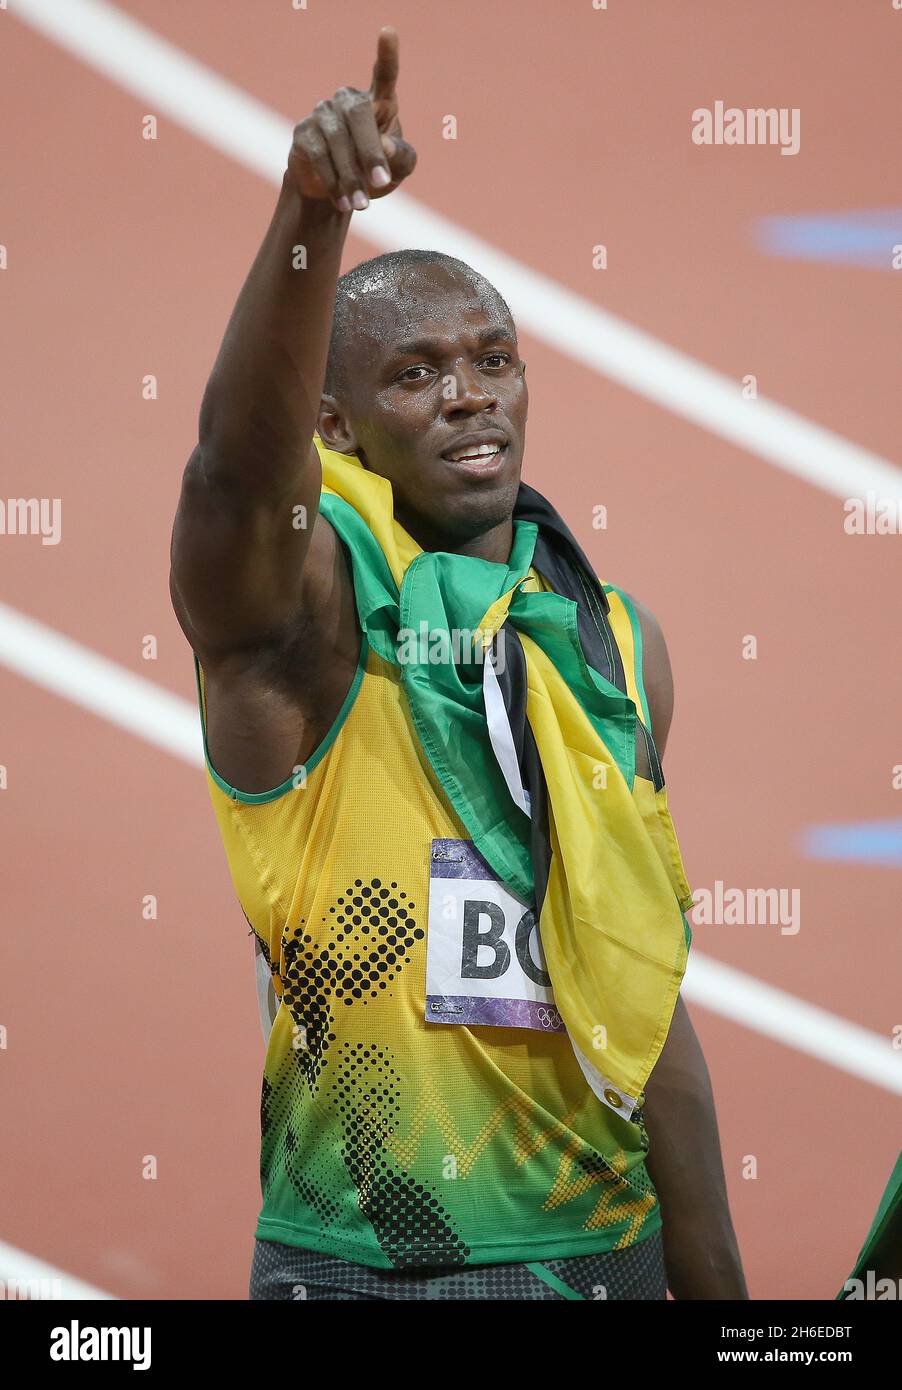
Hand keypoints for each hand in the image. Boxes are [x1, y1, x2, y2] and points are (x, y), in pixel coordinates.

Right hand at [287, 27, 415, 211]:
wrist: (338, 195)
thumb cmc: (374, 173)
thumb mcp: (398, 170)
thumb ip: (400, 157)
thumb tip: (383, 148)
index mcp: (379, 103)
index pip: (384, 75)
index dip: (386, 55)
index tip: (388, 32)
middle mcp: (348, 101)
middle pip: (359, 114)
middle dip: (370, 151)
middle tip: (381, 183)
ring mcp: (323, 114)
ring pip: (337, 140)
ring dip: (350, 175)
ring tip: (361, 204)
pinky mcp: (303, 133)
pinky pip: (318, 154)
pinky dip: (332, 180)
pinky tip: (342, 201)